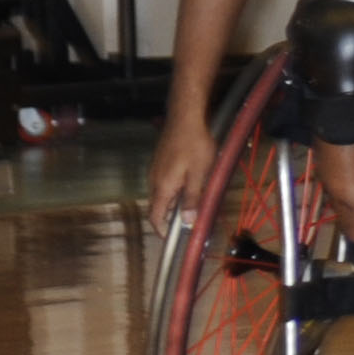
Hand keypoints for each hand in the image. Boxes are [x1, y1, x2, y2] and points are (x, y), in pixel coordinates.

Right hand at [146, 110, 217, 231]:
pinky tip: (189, 181)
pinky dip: (174, 187)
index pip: (155, 217)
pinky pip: (164, 180)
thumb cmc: (195, 144)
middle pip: (158, 206)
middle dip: (172, 216)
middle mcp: (154, 180)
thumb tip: (187, 222)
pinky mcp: (160, 159)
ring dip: (174, 201)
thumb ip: (192, 199)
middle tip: (190, 220)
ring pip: (162, 192)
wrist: (186, 116)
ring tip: (193, 201)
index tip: (171, 238)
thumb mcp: (199, 174)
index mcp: (162, 187)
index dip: (162, 230)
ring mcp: (155, 168)